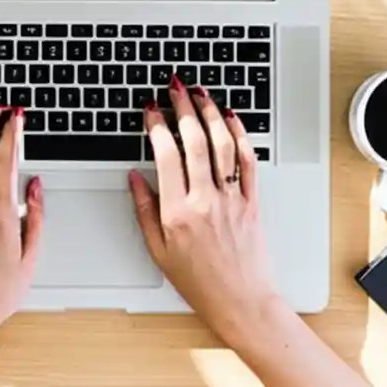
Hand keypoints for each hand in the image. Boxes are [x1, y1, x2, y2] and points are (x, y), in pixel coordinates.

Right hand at [128, 80, 376, 386]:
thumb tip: (134, 176)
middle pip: (195, 140)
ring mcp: (231, 198)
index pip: (165, 155)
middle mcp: (205, 200)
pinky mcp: (252, 201)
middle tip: (174, 86)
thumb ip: (143, 210)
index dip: (156, 126)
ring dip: (211, 112)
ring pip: (222, 144)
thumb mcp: (157, 250)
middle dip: (183, 106)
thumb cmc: (199, 281)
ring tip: (201, 92)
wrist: (241, 301)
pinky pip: (246, 161)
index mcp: (177, 212)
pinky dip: (240, 135)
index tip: (150, 108)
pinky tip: (231, 118)